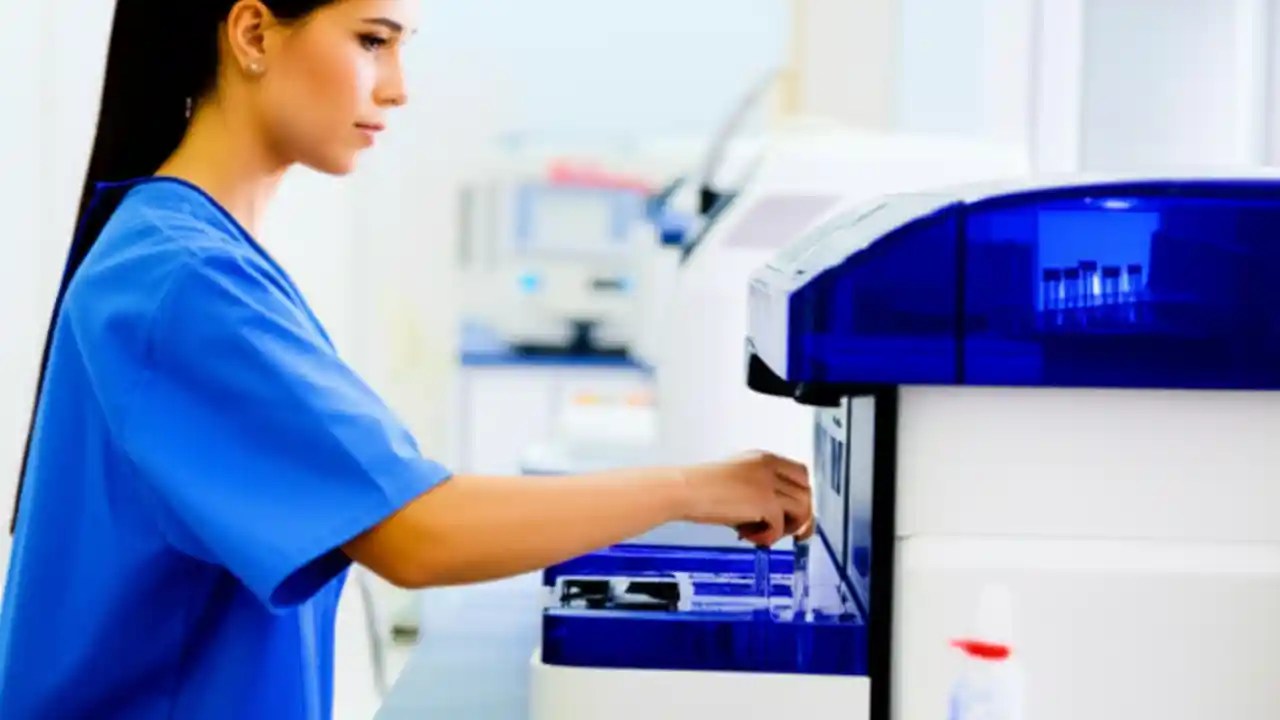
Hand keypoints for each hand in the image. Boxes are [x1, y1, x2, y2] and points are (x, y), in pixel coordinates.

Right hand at [679, 451, 812, 546]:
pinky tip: (750, 536)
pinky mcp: (764, 502)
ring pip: (801, 509)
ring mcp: (768, 484)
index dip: (801, 496)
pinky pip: (781, 526)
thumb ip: (760, 492)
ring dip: (786, 528)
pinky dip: (769, 537)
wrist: (684, 490)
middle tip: (788, 532)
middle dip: (801, 515)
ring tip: (763, 534)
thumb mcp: (737, 481)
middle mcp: (769, 467)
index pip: (801, 474)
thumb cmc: (701, 488)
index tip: (796, 514)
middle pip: (806, 491)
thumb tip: (779, 518)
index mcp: (763, 458)